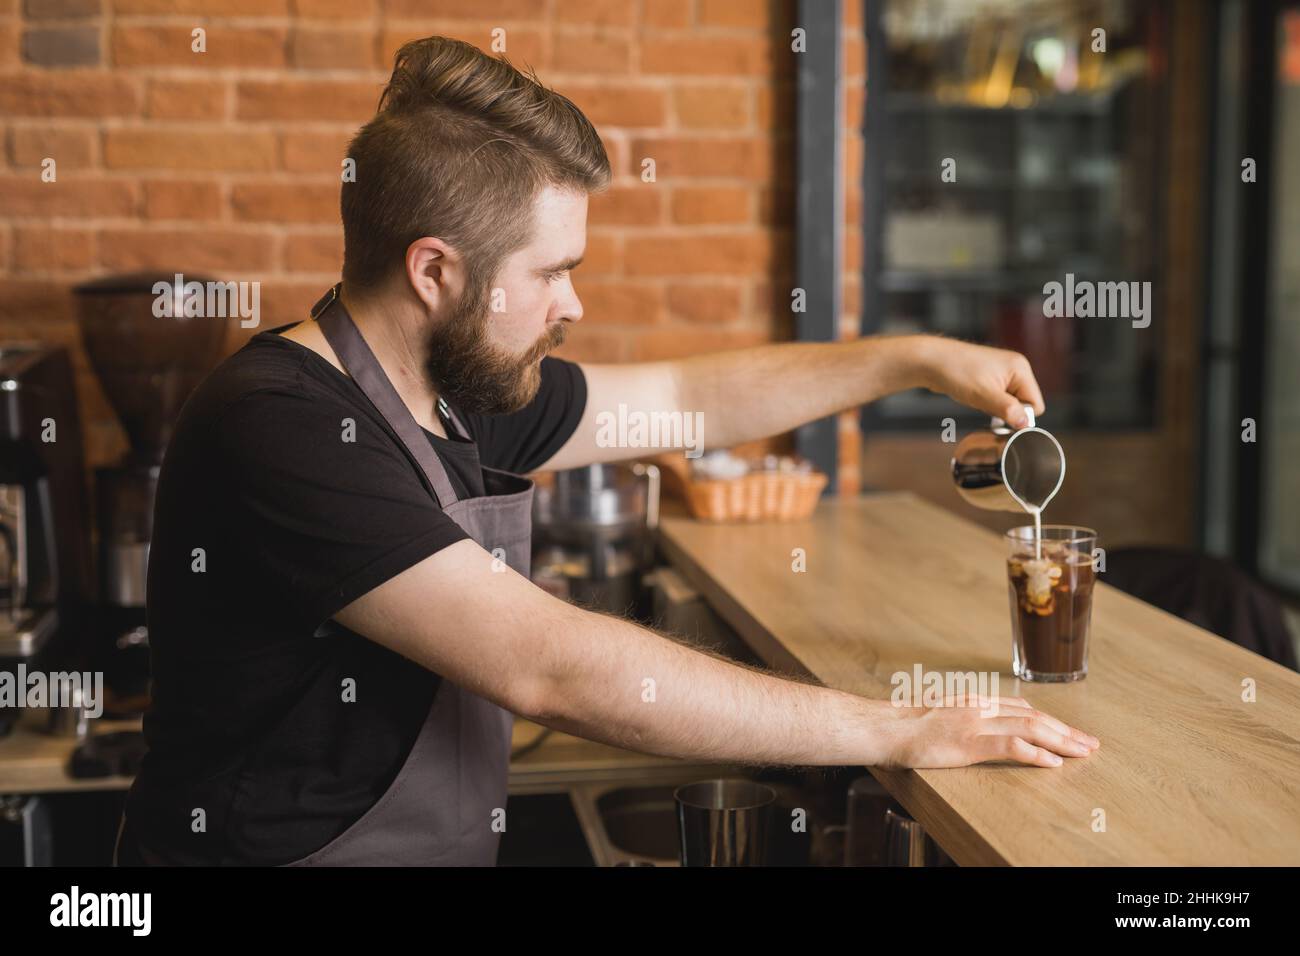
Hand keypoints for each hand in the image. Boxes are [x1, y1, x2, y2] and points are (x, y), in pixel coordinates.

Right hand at [876, 695, 1099, 768]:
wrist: (886, 727)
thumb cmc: (906, 725)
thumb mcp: (940, 713)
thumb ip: (962, 716)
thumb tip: (975, 725)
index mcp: (975, 701)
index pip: (1022, 707)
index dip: (1050, 719)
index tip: (1069, 731)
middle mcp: (981, 708)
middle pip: (1034, 716)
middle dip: (1066, 731)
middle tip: (1090, 744)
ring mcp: (976, 724)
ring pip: (1030, 728)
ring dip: (1061, 741)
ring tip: (1082, 753)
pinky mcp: (969, 743)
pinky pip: (1010, 746)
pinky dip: (1035, 753)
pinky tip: (1052, 762)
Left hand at [913, 337, 1045, 428]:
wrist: (931, 361)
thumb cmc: (956, 372)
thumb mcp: (983, 395)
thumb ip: (1008, 410)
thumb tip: (1026, 424)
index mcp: (1021, 369)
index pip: (1036, 404)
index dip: (1020, 415)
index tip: (1000, 415)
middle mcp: (1016, 369)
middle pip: (1024, 404)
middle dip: (1007, 411)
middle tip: (985, 404)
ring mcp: (1003, 372)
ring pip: (1010, 403)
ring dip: (995, 408)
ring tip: (978, 398)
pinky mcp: (991, 378)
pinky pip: (998, 399)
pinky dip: (988, 403)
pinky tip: (974, 397)